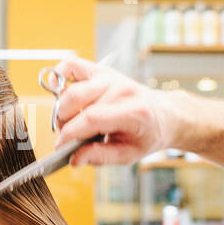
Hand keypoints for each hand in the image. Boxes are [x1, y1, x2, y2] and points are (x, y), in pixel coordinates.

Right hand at [49, 57, 175, 165]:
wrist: (165, 115)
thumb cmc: (148, 134)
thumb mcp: (129, 154)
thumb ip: (100, 157)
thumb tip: (75, 159)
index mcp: (133, 111)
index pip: (90, 118)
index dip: (69, 134)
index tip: (60, 147)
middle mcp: (121, 89)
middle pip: (76, 101)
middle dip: (64, 123)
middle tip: (67, 136)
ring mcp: (110, 77)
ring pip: (71, 89)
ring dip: (62, 108)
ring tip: (69, 121)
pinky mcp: (102, 71)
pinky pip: (71, 65)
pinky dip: (59, 76)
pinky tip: (58, 92)